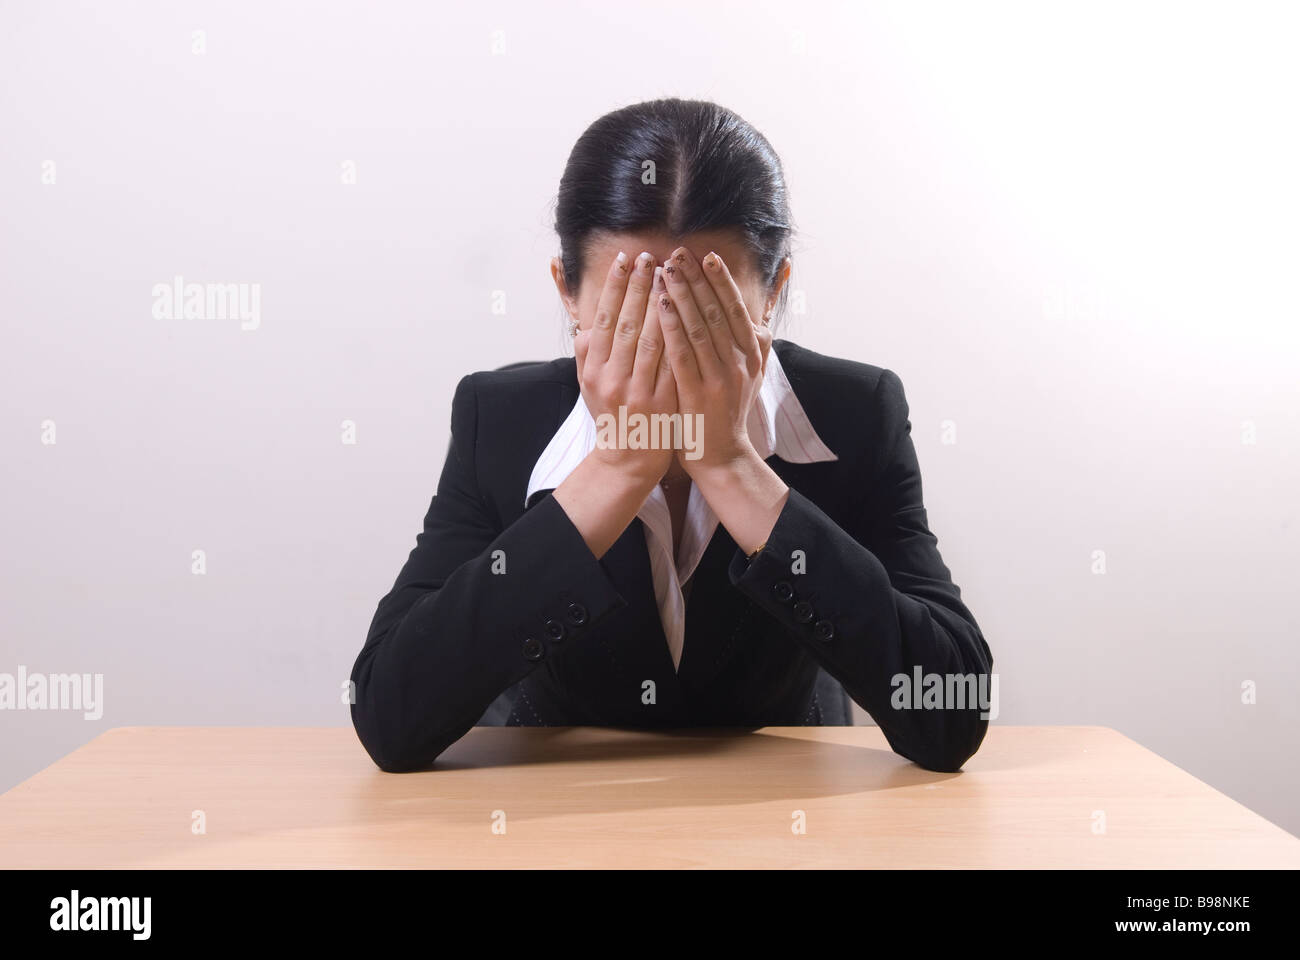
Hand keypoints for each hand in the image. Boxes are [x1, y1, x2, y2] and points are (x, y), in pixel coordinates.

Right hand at [574, 250, 677, 483]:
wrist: (628, 459)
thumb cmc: (611, 413)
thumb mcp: (589, 384)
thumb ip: (587, 351)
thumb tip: (591, 318)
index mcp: (591, 370)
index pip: (603, 319)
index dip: (614, 286)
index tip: (625, 259)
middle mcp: (610, 379)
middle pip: (626, 323)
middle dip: (639, 286)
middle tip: (651, 257)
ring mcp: (637, 392)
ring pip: (650, 339)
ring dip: (662, 304)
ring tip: (671, 275)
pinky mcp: (662, 402)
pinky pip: (673, 362)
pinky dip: (680, 335)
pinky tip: (689, 311)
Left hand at [655, 248, 773, 473]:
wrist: (721, 456)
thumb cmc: (729, 412)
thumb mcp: (751, 378)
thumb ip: (755, 348)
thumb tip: (758, 321)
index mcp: (751, 354)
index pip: (735, 308)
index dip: (720, 280)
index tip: (706, 256)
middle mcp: (739, 362)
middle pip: (717, 311)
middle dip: (697, 279)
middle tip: (680, 253)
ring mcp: (719, 378)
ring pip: (699, 327)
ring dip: (681, 295)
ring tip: (666, 269)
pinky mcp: (698, 393)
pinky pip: (682, 352)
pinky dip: (671, 326)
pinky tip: (659, 305)